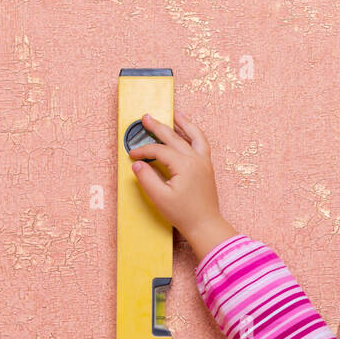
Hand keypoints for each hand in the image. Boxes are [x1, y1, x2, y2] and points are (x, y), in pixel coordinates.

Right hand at [127, 112, 228, 246]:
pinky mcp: (207, 167)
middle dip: (158, 127)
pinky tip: (189, 130)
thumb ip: (147, 179)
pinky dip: (194, 134)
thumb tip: (137, 164)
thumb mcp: (160, 198)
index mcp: (184, 165)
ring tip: (175, 114)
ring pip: (193, 135)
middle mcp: (195, 159)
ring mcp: (204, 162)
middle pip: (174, 137)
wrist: (205, 225)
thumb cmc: (184, 214)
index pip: (159, 151)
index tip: (132, 154)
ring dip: (183, 123)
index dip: (143, 151)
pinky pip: (201, 143)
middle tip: (146, 118)